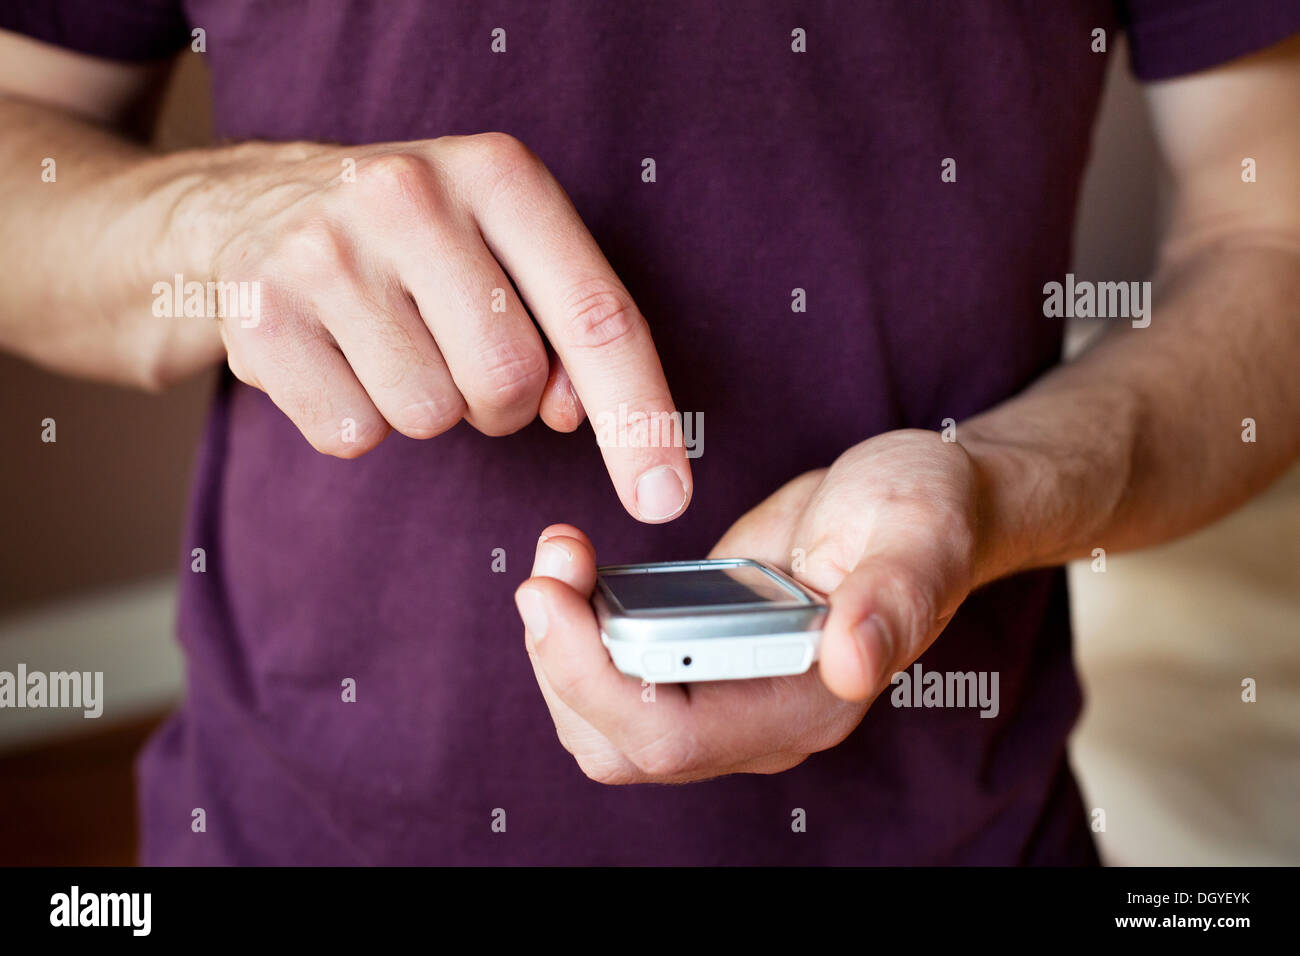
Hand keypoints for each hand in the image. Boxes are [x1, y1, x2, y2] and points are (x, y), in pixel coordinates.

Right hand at [201, 133, 690, 522]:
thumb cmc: (410, 239)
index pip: (596, 313)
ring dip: (427, 409)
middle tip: (460, 356)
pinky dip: (357, 421)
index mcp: (496, 172)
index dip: (640, 416)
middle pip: (510, 380)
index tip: (667, 496)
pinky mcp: (260, 315)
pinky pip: (351, 435)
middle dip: (501, 404)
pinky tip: (336, 358)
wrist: (248, 207)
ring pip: (429, 416)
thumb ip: (560, 322)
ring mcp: (324, 253)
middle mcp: (408, 196)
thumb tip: (571, 412)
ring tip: (389, 343)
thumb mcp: (499, 243)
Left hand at [515, 429, 982, 782]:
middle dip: (558, 661)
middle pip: (617, 744)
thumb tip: (851, 665)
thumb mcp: (919, 535)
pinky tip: (580, 569)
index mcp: (810, 704)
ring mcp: (722, 697)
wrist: (907, 506)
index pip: (672, 737)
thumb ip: (892, 600)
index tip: (553, 591)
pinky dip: (573, 632)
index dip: (594, 677)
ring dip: (557, 647)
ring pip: (600, 724)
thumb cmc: (922, 516)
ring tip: (561, 556)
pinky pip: (608, 681)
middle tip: (548, 567)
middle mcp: (758, 720)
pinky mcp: (693, 662)